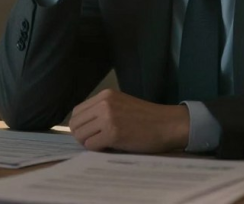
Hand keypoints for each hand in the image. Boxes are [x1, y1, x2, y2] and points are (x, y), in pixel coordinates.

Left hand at [69, 89, 189, 152]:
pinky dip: (97, 150)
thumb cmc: (147, 118)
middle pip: (75, 124)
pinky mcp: (113, 133)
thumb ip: (102, 110)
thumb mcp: (121, 105)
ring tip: (103, 145)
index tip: (90, 133)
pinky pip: (91, 145)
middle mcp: (104, 103)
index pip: (77, 112)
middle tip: (95, 142)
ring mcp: (108, 118)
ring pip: (80, 135)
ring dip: (89, 143)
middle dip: (81, 136)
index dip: (80, 125)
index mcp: (105, 95)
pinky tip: (110, 148)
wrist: (168, 124)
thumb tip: (82, 127)